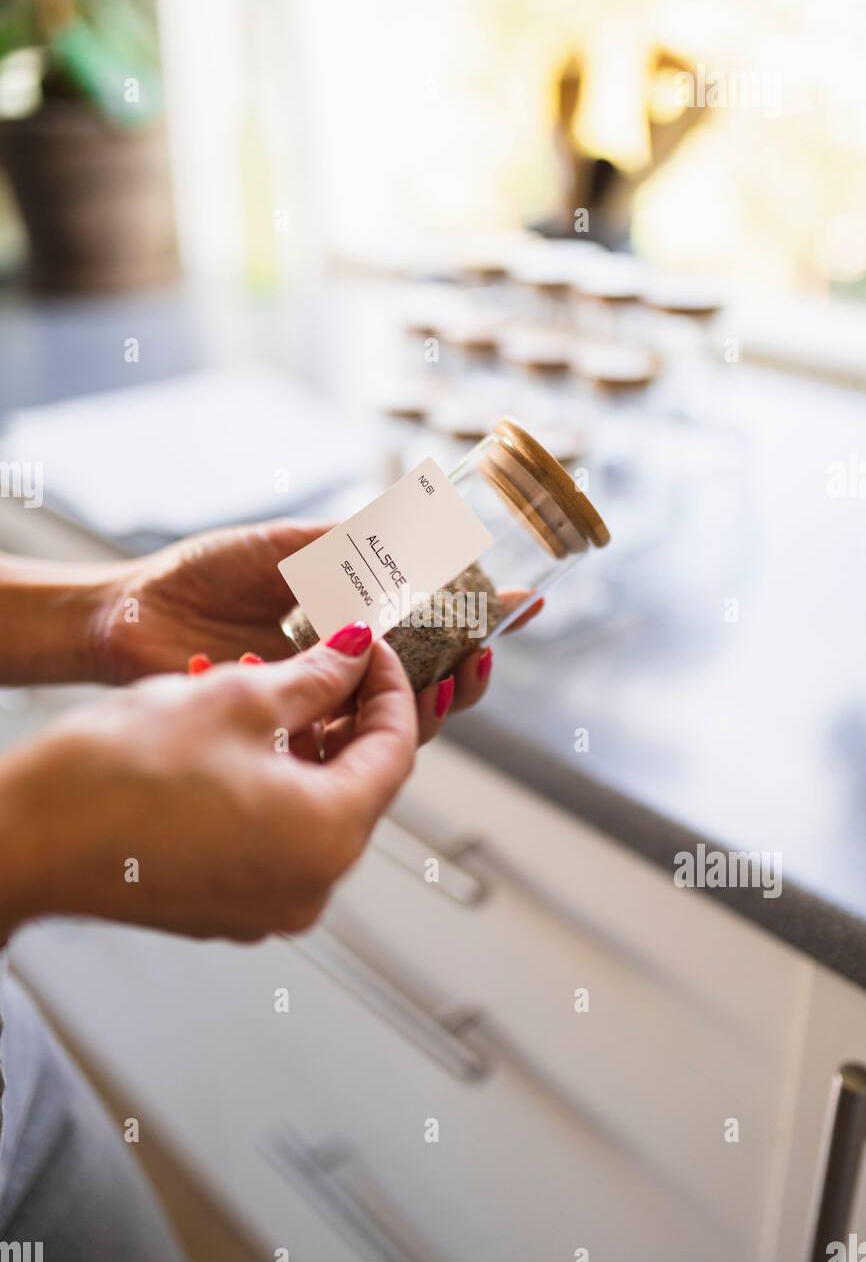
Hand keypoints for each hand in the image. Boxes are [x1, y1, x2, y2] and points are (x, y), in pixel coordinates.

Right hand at [0, 632, 415, 943]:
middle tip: (325, 660)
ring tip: (267, 690)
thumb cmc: (122, 771)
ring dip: (303, 748)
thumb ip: (316, 678)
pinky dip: (271, 787)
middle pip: (358, 784)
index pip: (397, 750)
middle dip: (344, 716)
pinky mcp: (229, 909)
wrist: (30, 837)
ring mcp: (271, 907)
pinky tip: (235, 742)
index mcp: (329, 837)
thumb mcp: (237, 698)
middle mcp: (313, 887)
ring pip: (314, 810)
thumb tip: (357, 654)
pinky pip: (275, 839)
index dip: (390, 687)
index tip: (372, 646)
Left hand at [88, 519, 542, 741]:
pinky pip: (343, 736)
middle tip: (485, 655)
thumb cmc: (199, 574)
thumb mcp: (283, 546)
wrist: (131, 615)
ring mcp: (318, 699)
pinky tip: (393, 703)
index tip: (525, 601)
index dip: (481, 618)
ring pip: (396, 719)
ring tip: (452, 679)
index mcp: (352, 618)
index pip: (432, 624)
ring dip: (433, 703)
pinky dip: (375, 721)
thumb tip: (416, 525)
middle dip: (468, 672)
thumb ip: (345, 546)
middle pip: (429, 682)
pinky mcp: (287, 729)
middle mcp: (344, 664)